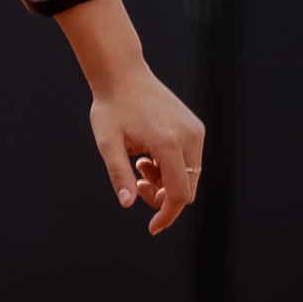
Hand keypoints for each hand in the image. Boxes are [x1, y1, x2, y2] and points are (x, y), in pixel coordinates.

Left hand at [90, 64, 204, 233]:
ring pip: (190, 176)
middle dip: (162, 195)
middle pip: (187, 188)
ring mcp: (196, 130)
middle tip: (137, 181)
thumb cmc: (111, 107)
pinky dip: (171, 166)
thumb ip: (118, 174)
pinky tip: (149, 154)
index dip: (167, 214)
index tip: (153, 227)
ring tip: (139, 163)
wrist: (122, 73)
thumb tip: (127, 204)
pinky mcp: (196, 127)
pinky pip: (190, 161)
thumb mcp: (107, 141)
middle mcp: (189, 137)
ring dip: (166, 180)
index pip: (179, 193)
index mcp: (169, 143)